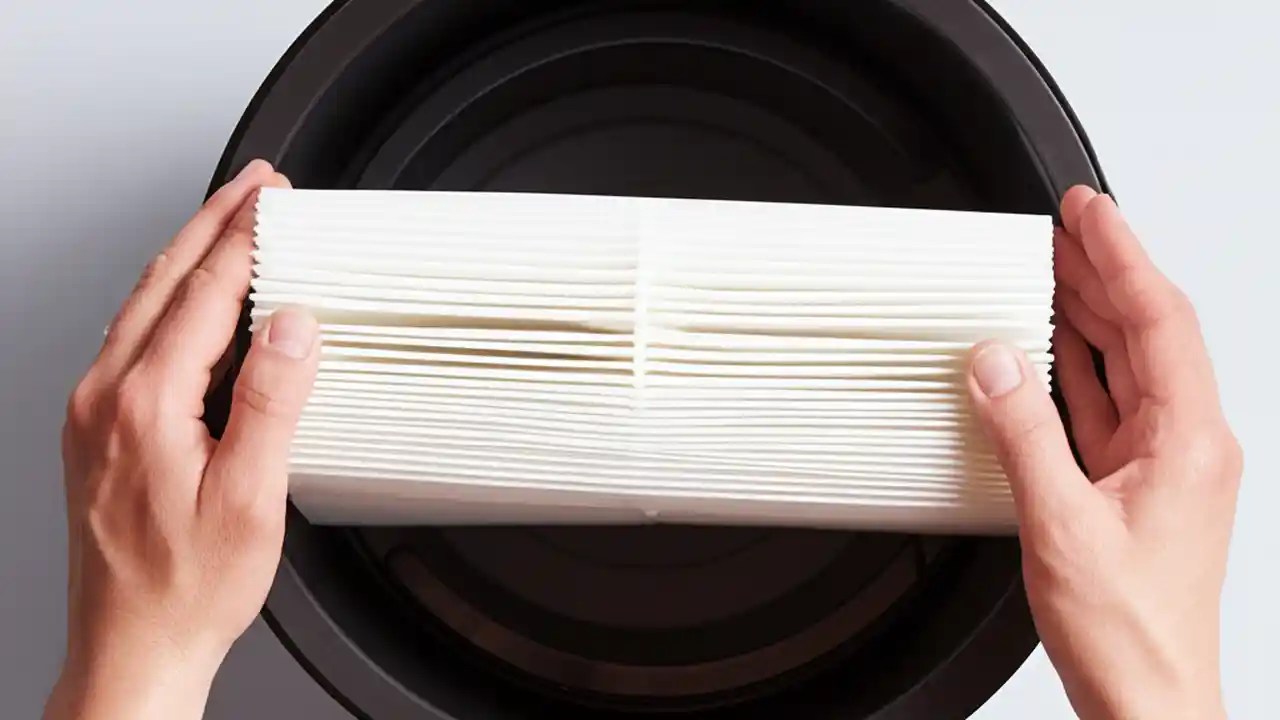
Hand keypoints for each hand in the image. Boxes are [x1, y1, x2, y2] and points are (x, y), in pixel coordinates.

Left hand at [45, 160, 319, 719]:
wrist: (132, 648)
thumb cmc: (187, 587)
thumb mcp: (249, 498)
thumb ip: (271, 402)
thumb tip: (291, 326)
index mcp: (144, 406)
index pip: (202, 295)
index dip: (243, 239)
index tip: (272, 199)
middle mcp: (105, 398)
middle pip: (162, 282)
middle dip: (211, 224)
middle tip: (254, 187)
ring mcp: (94, 413)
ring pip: (141, 305)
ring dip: (189, 257)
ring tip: (231, 226)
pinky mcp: (97, 431)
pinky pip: (132, 339)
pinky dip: (169, 301)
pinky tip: (194, 303)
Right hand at [967, 188, 1240, 719]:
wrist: (1149, 698)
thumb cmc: (1131, 631)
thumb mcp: (1061, 524)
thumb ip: (1024, 434)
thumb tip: (995, 363)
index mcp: (1189, 442)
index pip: (1159, 321)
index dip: (1122, 257)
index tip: (1089, 212)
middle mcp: (1187, 445)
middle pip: (1146, 333)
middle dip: (1103, 271)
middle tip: (1064, 223)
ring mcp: (1162, 465)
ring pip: (1125, 367)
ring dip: (1088, 315)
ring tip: (1053, 268)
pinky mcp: (1134, 487)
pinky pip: (1105, 407)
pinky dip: (1075, 369)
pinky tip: (1049, 349)